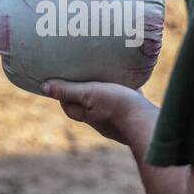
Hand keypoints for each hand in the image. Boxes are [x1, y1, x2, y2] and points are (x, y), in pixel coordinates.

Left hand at [41, 79, 157, 144]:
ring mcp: (116, 120)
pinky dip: (123, 91)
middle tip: (85, 70)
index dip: (63, 88)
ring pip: (106, 102)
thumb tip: (44, 86)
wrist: (149, 123)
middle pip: (86, 102)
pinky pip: (125, 102)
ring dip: (105, 89)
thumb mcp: (89, 94)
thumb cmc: (117, 106)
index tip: (62, 74)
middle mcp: (99, 120)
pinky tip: (128, 80)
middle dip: (84, 88)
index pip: (67, 102)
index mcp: (85, 115)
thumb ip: (68, 90)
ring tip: (107, 72)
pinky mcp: (132, 116)